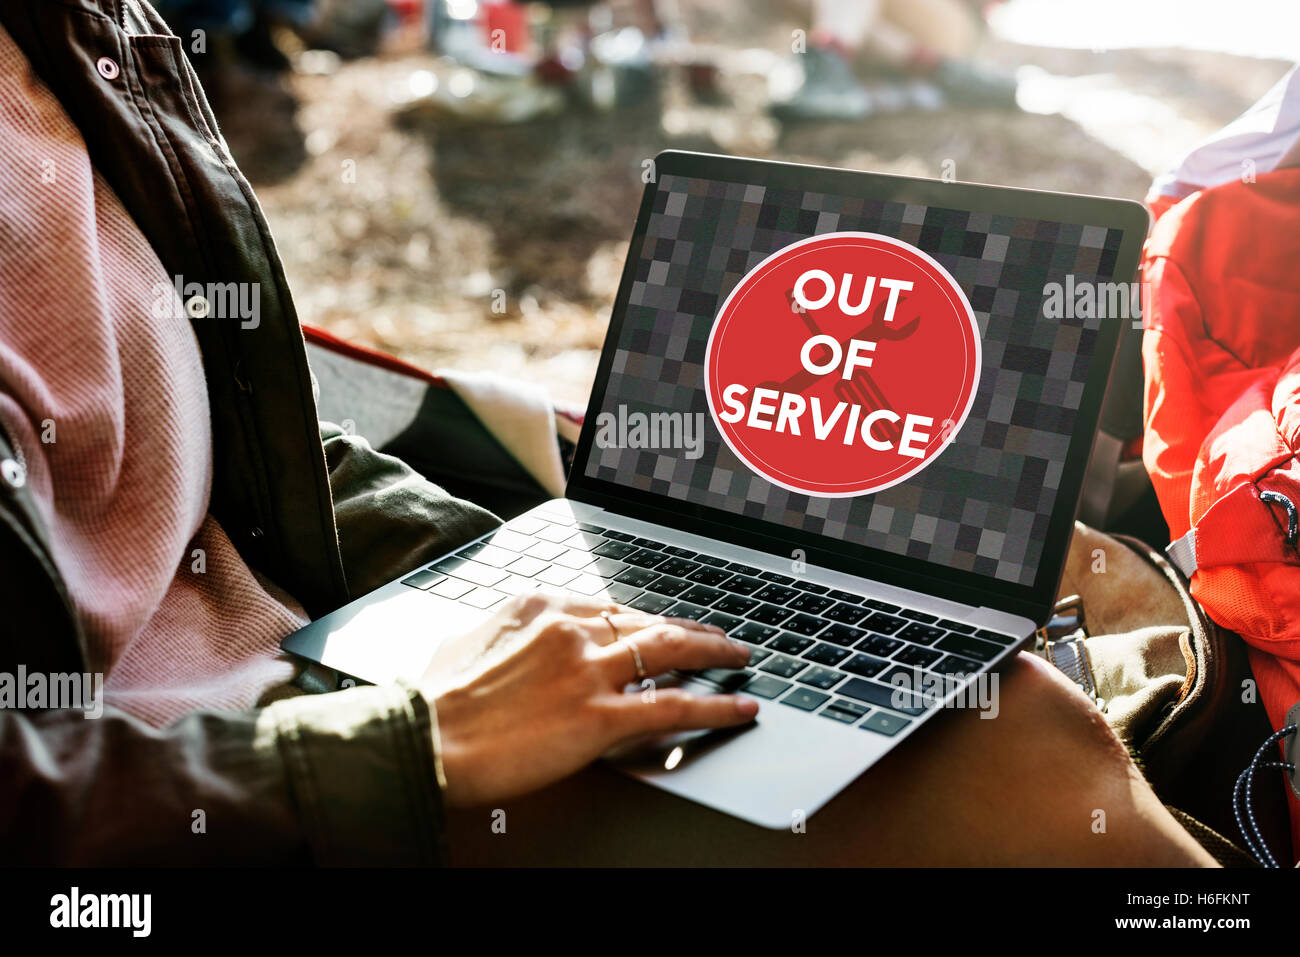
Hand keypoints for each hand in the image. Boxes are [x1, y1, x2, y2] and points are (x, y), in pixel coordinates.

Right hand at [423, 591, 757, 807]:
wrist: (422, 741)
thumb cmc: (434, 701)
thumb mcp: (467, 642)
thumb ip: (506, 634)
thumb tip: (514, 640)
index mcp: (540, 604)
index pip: (612, 606)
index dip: (647, 619)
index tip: (664, 627)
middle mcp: (571, 628)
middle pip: (650, 621)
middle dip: (692, 628)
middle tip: (719, 636)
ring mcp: (588, 671)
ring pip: (672, 652)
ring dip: (715, 653)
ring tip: (740, 657)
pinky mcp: (598, 717)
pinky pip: (674, 707)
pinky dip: (716, 706)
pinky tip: (740, 708)